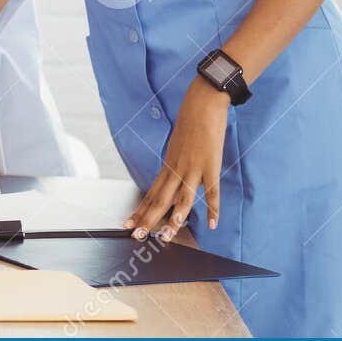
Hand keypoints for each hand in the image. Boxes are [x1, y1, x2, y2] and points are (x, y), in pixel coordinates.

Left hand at [127, 80, 228, 240]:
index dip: (140, 210)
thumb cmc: (190, 123)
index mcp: (168, 165)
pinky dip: (213, 208)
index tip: (128, 224)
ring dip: (175, 217)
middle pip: (160, 199)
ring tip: (167, 234)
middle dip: (149, 219)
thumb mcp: (177, 146)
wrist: (201, 104)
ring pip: (182, 197)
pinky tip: (211, 223)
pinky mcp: (210, 165)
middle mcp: (176, 169)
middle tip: (138, 236)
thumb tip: (173, 176)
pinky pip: (212, 190)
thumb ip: (176, 163)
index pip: (151, 193)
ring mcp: (193, 168)